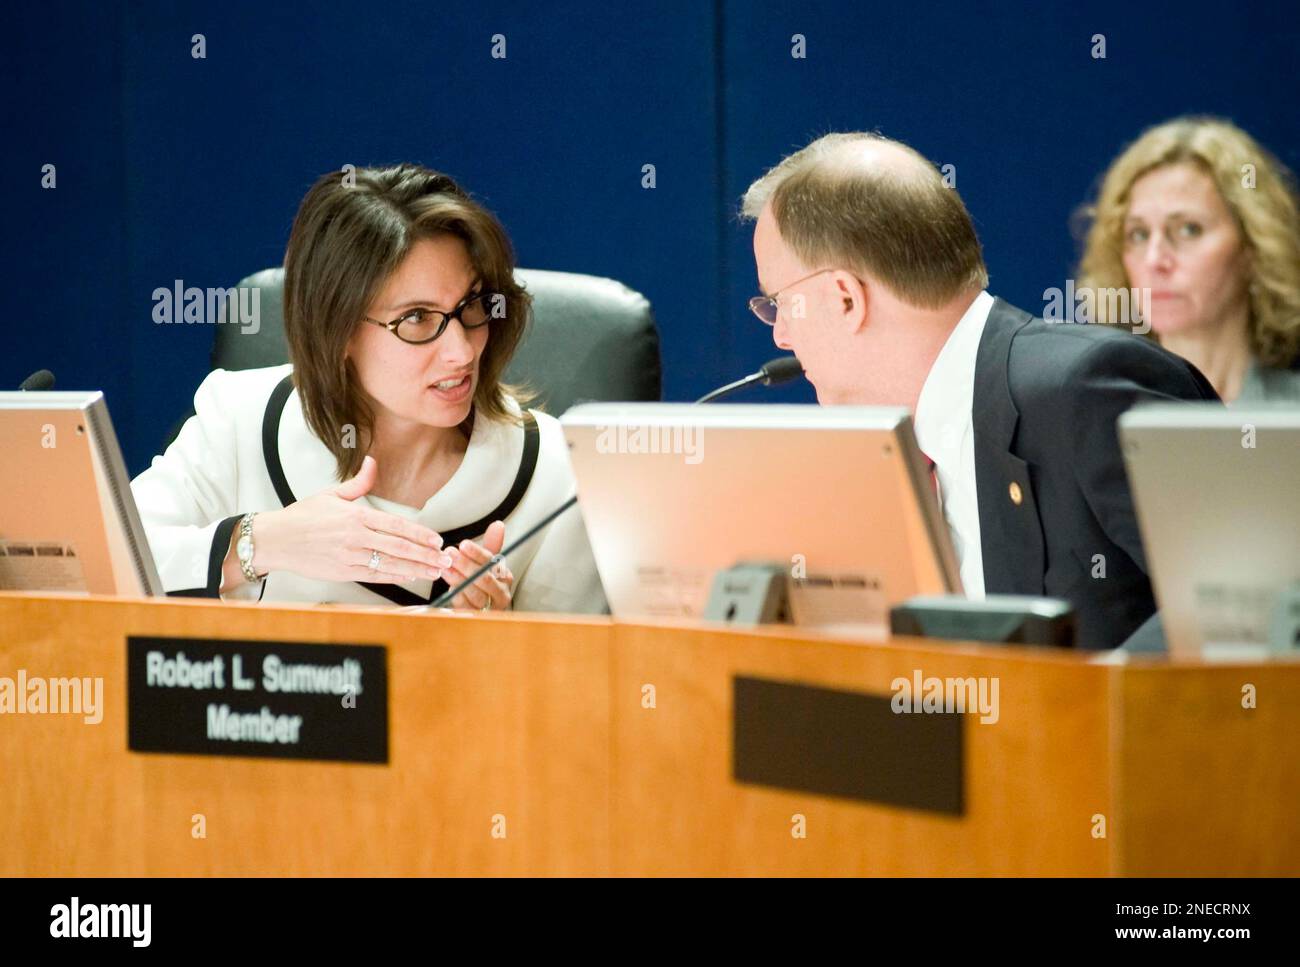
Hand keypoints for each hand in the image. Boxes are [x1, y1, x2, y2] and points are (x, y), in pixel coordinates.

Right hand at [251, 455, 453, 584]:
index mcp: (356, 516)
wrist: (276, 540)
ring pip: (390, 564)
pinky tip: (410, 577)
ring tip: (435, 570)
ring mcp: (350, 557)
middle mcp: (355, 537)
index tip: (437, 539)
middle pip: (398, 547)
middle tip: (445, 558)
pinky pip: (375, 576)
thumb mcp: (331, 494)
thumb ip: (359, 482)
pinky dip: (395, 577)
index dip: (420, 534)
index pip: (396, 525)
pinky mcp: (344, 572)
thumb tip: (373, 462)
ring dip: (416, 568)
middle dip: (425, 554)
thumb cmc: (302, 517)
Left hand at [442, 519, 513, 611]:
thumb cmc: (484, 584)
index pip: (492, 562)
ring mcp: (490, 608)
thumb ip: (492, 544)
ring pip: (475, 593)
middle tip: (450, 554)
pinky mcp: (477, 618)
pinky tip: (448, 586)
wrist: (484, 610)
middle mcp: (501, 593)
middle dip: (465, 565)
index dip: (477, 553)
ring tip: (446, 568)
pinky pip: (466, 606)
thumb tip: (498, 524)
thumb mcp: (488, 564)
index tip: (463, 545)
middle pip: (484, 579)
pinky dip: (457, 595)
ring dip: (458, 579)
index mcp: (505, 577)